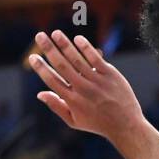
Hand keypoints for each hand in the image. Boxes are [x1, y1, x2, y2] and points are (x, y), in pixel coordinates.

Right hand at [29, 31, 144, 140]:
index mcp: (72, 101)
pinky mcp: (110, 75)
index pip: (52, 80)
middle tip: (39, 36)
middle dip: (49, 49)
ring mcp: (97, 82)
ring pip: (78, 60)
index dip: (40, 68)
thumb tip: (39, 94)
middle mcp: (83, 90)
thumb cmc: (98, 123)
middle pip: (62, 66)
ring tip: (55, 33)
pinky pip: (96, 59)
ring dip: (65, 45)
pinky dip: (86, 48)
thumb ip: (56, 106)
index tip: (32, 57)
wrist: (126, 125)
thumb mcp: (74, 121)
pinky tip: (77, 38)